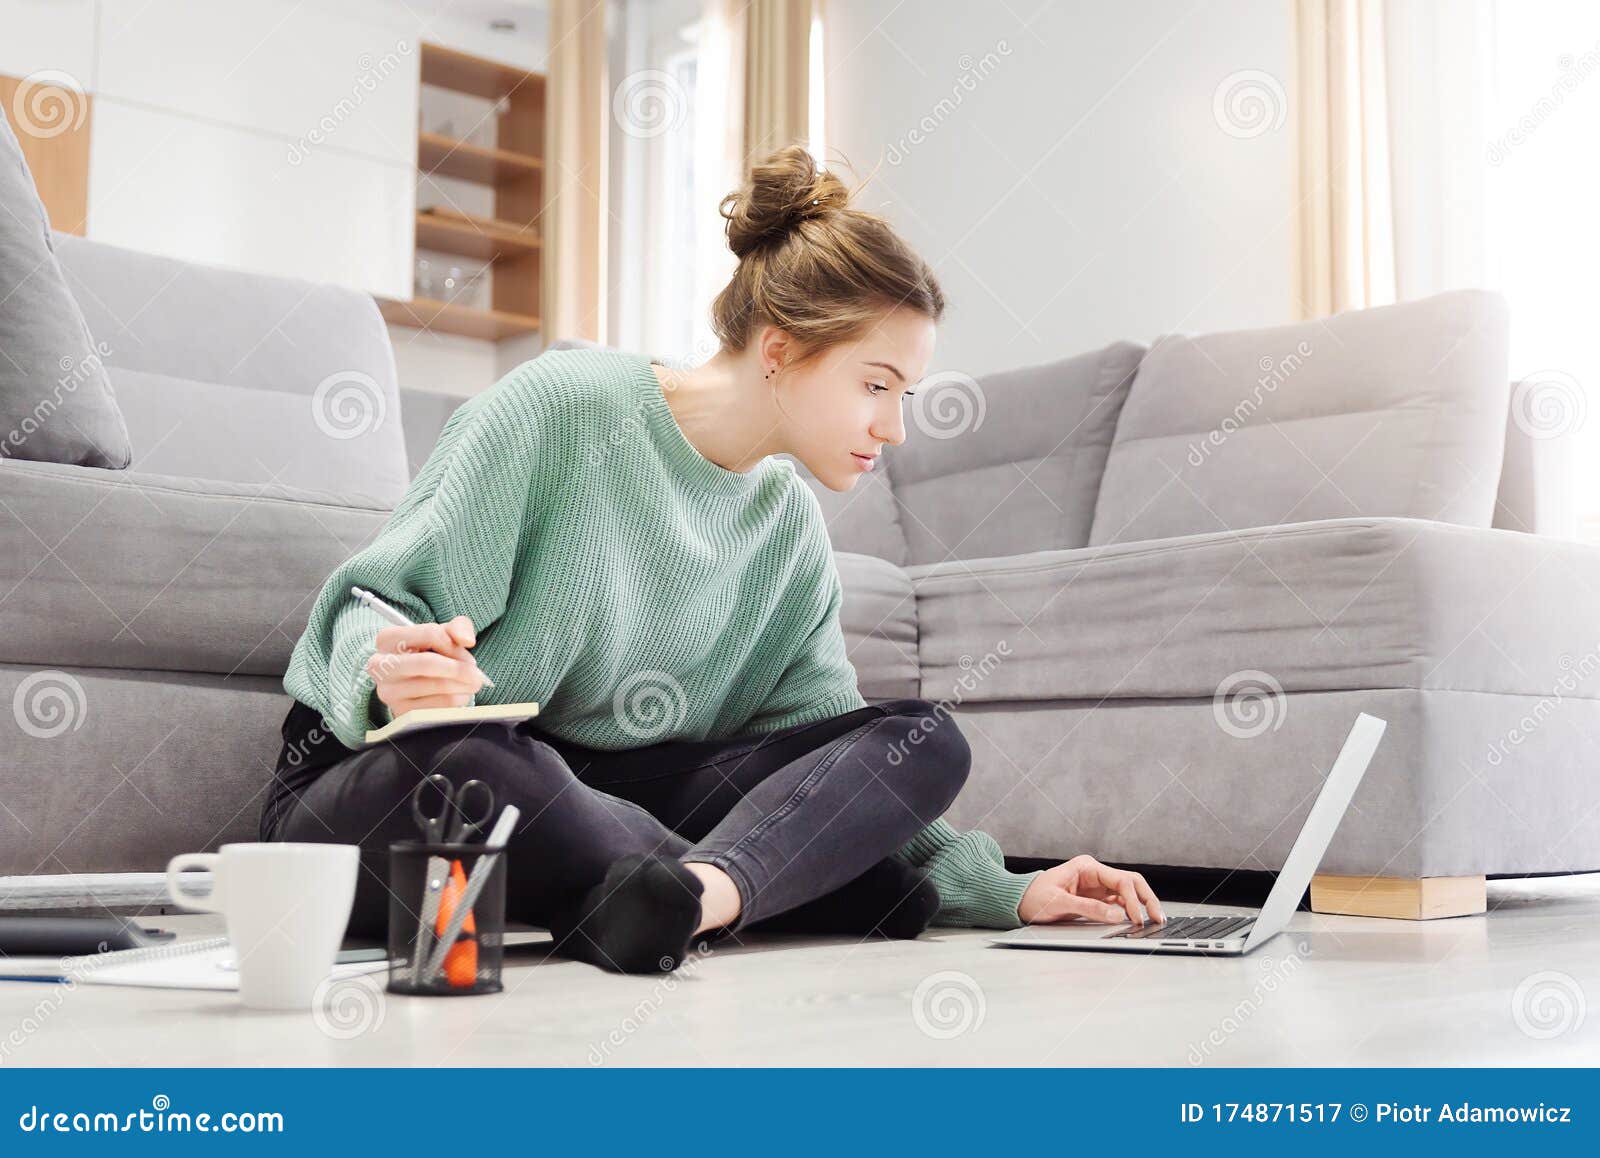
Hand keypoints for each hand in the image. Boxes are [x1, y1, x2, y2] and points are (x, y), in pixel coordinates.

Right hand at [366, 614, 487, 718]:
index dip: (455, 644)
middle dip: (459, 669)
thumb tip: (467, 640)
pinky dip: (455, 702)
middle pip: (427, 663)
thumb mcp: (443, 634)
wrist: (414, 683)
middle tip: (478, 675)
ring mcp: (388, 691)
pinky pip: (436, 708)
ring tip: (471, 684)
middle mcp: (380, 665)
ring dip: (462, 686)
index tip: (467, 651)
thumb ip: (458, 627)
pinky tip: (460, 696)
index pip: (430, 634)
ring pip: (435, 686)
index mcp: (387, 638)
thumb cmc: (429, 653)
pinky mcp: (399, 712)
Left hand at [1017, 854, 1165, 925]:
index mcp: (1087, 867)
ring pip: (1128, 893)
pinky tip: (1137, 921)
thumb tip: (1118, 916)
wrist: (1019, 902)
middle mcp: (1095, 874)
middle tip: (1158, 917)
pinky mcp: (1096, 899)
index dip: (1133, 899)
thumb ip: (1088, 909)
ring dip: (1141, 905)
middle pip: (1130, 883)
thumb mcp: (1059, 904)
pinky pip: (1119, 903)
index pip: (1120, 880)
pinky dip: (1130, 912)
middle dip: (1146, 898)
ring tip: (1153, 921)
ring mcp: (1097, 886)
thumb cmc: (1034, 897)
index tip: (1137, 918)